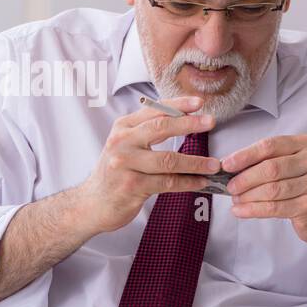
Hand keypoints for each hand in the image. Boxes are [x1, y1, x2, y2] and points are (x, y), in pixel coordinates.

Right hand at [73, 96, 219, 234]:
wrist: (93, 203)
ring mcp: (125, 165)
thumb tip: (182, 118)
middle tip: (210, 122)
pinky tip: (200, 182)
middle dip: (189, 124)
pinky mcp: (132, 186)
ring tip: (214, 164)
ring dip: (196, 162)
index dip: (178, 105)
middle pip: (161, 128)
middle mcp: (122, 142)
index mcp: (123, 127)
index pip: (154, 110)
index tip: (199, 103)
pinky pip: (167, 182)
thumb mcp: (124, 144)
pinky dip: (187, 182)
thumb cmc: (115, 172)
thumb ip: (146, 130)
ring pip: (168, 160)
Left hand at [221, 133, 306, 262]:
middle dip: (245, 178)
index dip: (245, 155)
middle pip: (271, 168)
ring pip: (272, 189)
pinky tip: (240, 211)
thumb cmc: (302, 188)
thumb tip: (229, 165)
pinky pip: (275, 207)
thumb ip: (265, 162)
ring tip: (235, 200)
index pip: (270, 145)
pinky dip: (253, 210)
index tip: (226, 165)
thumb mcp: (288, 167)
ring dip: (248, 196)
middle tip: (230, 187)